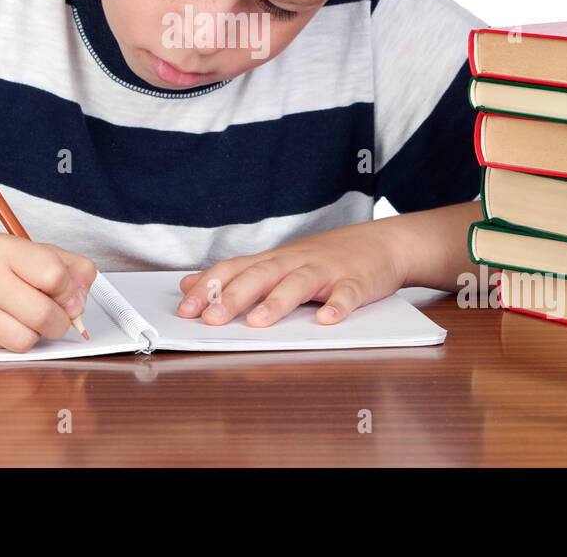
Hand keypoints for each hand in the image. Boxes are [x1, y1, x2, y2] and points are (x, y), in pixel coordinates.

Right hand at [0, 233, 97, 351]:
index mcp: (3, 248)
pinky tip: (4, 327)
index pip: (54, 274)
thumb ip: (64, 265)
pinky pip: (7, 349)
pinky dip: (14, 342)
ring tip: (27, 321)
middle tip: (55, 316)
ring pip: (28, 338)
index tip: (68, 296)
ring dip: (37, 335)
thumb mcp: (21, 251)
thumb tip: (84, 296)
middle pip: (46, 313)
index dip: (70, 291)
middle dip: (61, 322)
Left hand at [175, 224, 410, 327]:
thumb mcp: (277, 263)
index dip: (208, 288)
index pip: (233, 270)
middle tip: (211, 320)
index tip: (184, 310)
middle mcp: (295, 262)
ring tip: (258, 322)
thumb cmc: (324, 259)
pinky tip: (326, 319)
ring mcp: (326, 270)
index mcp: (273, 261)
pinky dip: (337, 305)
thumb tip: (188, 284)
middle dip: (234, 297)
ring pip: (298, 283)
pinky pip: (347, 293)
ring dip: (277, 302)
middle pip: (260, 276)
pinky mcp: (357, 281)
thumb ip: (235, 275)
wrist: (382, 243)